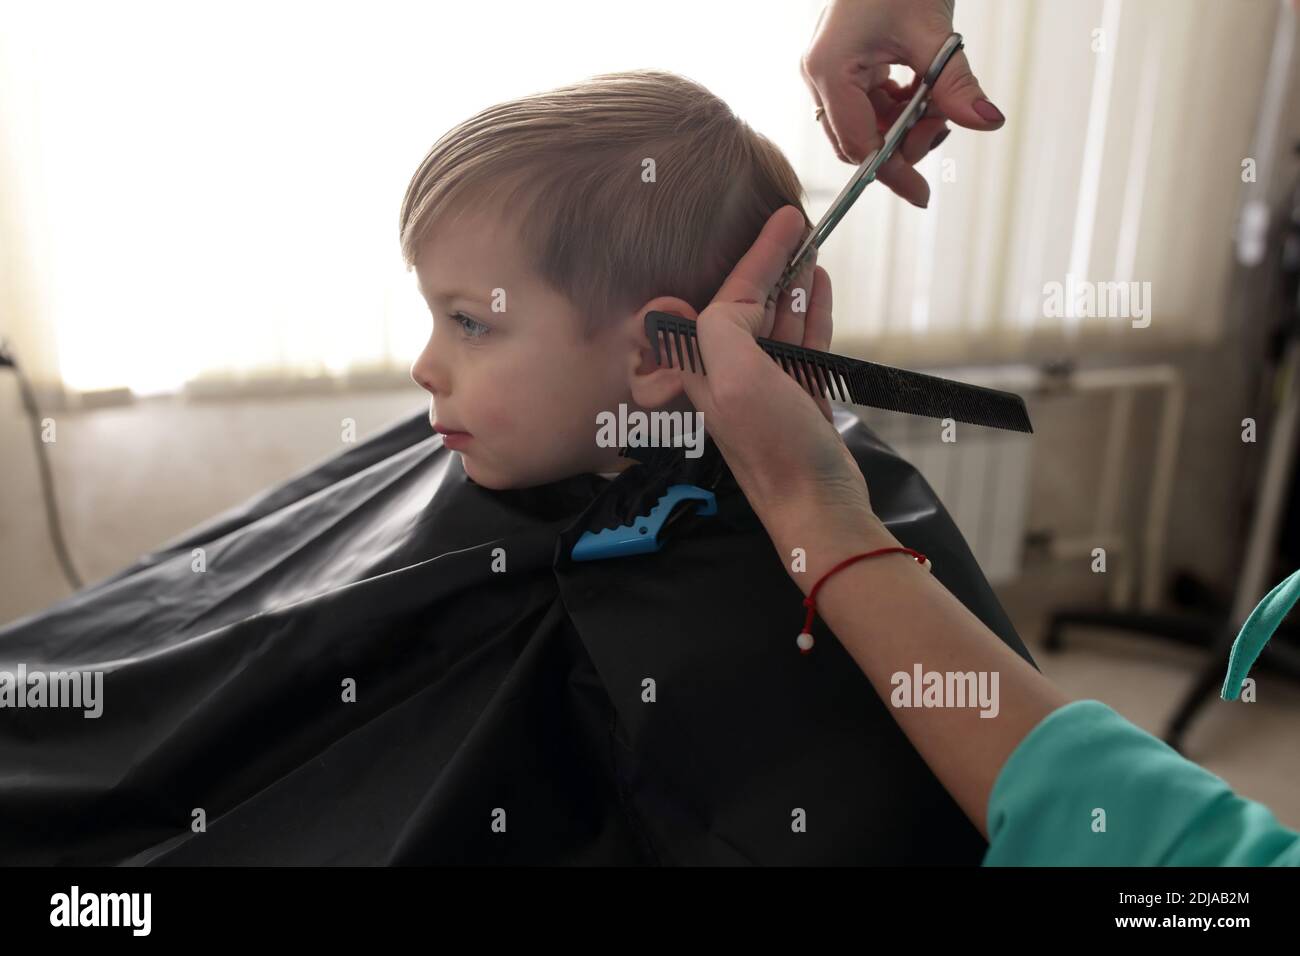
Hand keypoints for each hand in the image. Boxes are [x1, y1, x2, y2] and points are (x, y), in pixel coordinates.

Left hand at [679, 205, 891, 566]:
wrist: (818, 506)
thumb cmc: (774, 448)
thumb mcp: (734, 378)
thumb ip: (721, 329)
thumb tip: (734, 303)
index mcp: (708, 366)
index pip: (729, 295)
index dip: (755, 256)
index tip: (782, 218)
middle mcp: (732, 374)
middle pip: (751, 303)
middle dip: (772, 263)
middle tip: (797, 222)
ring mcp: (768, 386)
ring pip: (780, 319)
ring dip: (795, 281)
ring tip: (812, 246)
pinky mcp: (799, 398)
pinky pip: (805, 342)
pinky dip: (813, 311)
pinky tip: (821, 285)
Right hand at [801, 0, 1005, 206]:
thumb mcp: (934, 33)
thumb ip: (957, 84)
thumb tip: (986, 121)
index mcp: (828, 68)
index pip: (857, 143)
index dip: (891, 171)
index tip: (922, 194)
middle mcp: (819, 74)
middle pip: (858, 140)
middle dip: (902, 143)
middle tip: (941, 124)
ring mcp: (829, 71)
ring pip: (867, 125)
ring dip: (905, 124)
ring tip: (938, 100)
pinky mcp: (844, 66)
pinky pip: (871, 105)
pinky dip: (901, 106)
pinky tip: (923, 89)